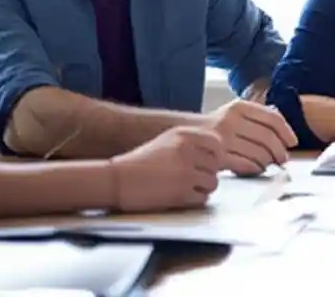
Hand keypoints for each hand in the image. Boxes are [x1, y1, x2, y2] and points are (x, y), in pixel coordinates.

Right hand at [108, 126, 222, 211]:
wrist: (117, 180)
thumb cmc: (140, 162)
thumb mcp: (167, 141)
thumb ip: (191, 144)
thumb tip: (218, 154)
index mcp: (185, 135)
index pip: (217, 143)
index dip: (215, 155)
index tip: (207, 162)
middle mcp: (188, 150)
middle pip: (217, 165)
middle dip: (208, 173)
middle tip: (192, 178)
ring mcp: (186, 171)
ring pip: (213, 183)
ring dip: (202, 188)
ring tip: (184, 188)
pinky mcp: (181, 192)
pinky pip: (202, 199)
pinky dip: (194, 200)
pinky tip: (179, 197)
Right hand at [204, 99, 297, 175]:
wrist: (180, 138)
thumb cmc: (212, 129)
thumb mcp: (233, 114)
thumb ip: (256, 118)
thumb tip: (285, 131)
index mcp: (239, 107)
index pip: (272, 118)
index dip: (286, 132)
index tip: (292, 142)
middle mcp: (232, 120)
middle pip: (268, 137)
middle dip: (279, 151)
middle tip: (283, 159)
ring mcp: (224, 138)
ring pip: (259, 153)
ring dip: (268, 161)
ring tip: (268, 164)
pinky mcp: (218, 156)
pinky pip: (246, 165)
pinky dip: (255, 169)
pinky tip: (255, 169)